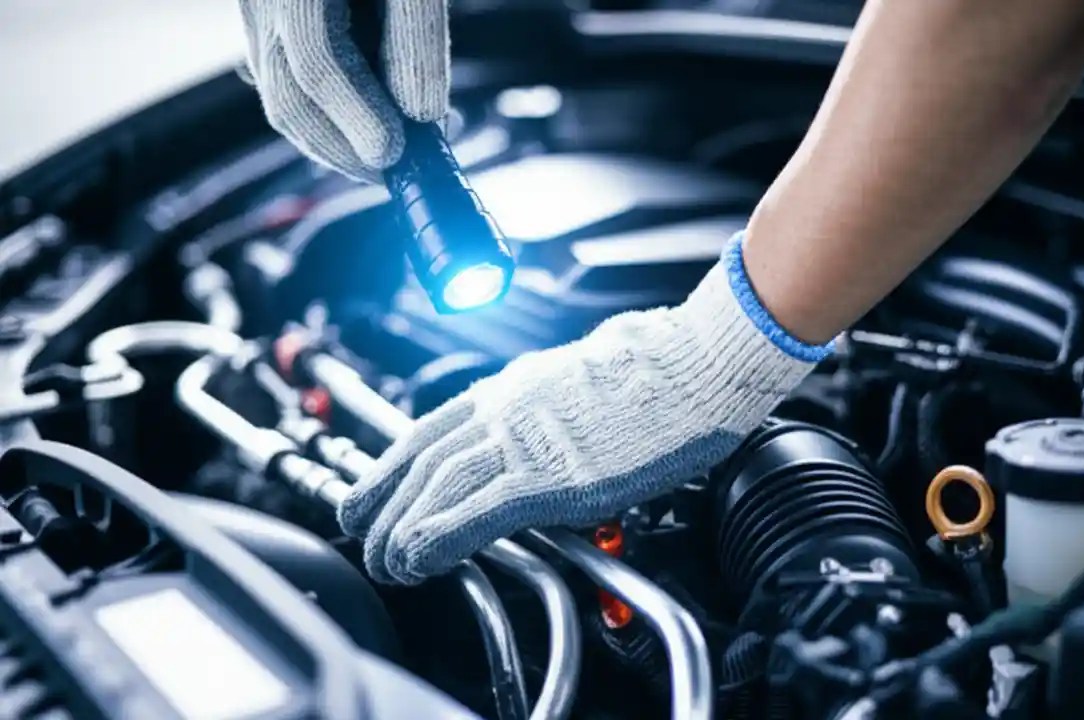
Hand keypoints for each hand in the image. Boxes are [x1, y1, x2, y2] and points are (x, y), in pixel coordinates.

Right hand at [238, 0, 448, 181]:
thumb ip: (415, 33)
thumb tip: (422, 116)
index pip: (315, 63)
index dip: (356, 119)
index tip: (395, 156)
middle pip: (286, 91)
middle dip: (339, 146)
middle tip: (392, 174)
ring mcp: (257, 1)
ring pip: (279, 88)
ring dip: (330, 134)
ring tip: (383, 155)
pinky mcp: (268, 8)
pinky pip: (283, 68)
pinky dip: (322, 104)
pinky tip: (363, 119)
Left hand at [338, 234, 832, 582]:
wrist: (698, 362)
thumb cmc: (659, 369)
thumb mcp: (583, 380)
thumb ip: (548, 408)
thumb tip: (543, 435)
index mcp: (513, 387)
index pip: (429, 428)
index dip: (391, 466)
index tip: (371, 493)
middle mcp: (507, 408)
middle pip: (420, 458)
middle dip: (381, 502)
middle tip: (363, 536)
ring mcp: (527, 439)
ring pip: (435, 485)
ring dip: (401, 527)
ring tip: (386, 561)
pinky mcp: (553, 473)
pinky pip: (476, 509)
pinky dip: (437, 535)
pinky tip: (417, 557)